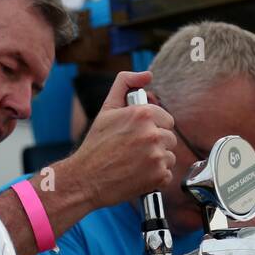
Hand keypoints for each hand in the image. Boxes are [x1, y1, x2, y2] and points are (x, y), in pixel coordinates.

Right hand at [56, 71, 175, 211]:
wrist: (85, 179)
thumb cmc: (95, 145)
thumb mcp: (107, 109)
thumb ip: (125, 84)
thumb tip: (147, 75)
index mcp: (143, 114)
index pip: (167, 120)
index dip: (153, 128)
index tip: (138, 137)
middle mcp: (152, 133)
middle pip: (170, 138)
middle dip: (155, 145)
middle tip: (134, 152)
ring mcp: (156, 156)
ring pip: (170, 156)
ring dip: (156, 162)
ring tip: (135, 164)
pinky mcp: (158, 176)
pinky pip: (167, 175)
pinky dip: (155, 178)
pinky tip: (138, 176)